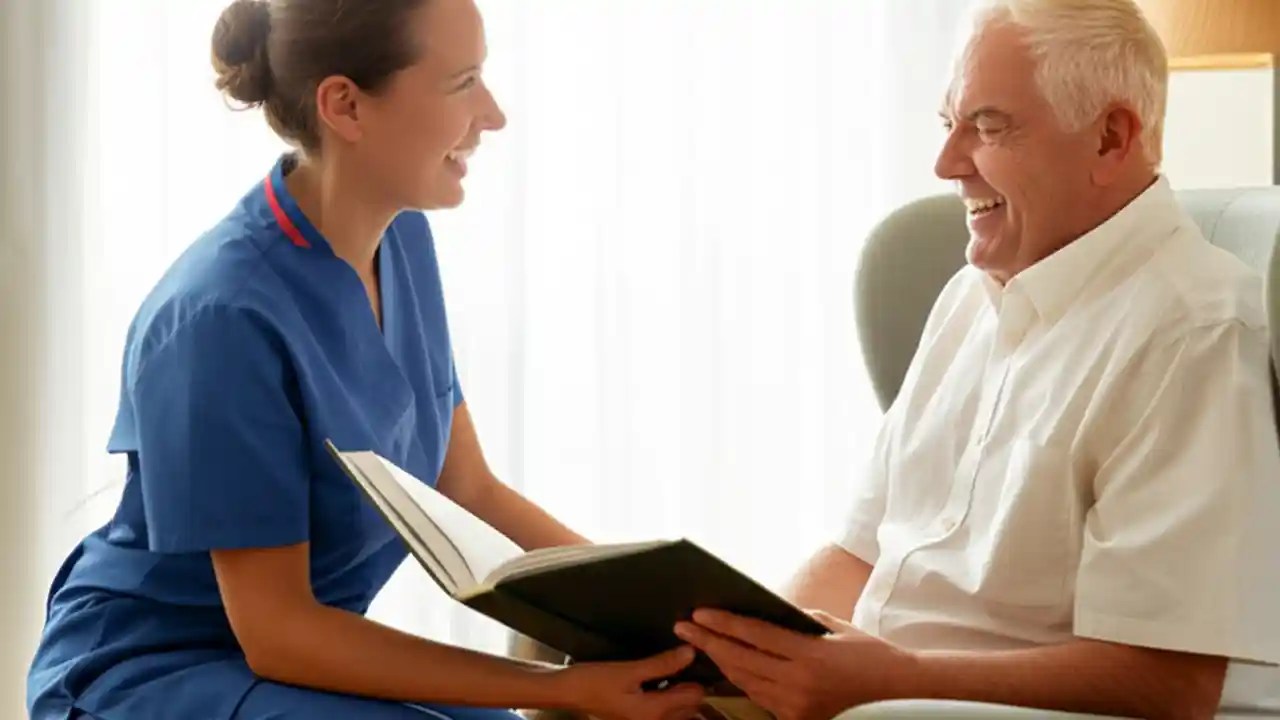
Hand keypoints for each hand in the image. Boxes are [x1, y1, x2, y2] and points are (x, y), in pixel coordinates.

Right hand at [558, 645, 705, 719]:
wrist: (568, 694)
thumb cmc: (595, 681)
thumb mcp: (630, 670)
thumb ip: (662, 664)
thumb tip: (691, 652)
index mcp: (655, 713)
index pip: (695, 697)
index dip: (697, 675)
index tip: (693, 656)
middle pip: (691, 707)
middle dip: (691, 686)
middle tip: (683, 662)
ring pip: (680, 712)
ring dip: (681, 693)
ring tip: (673, 671)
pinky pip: (666, 712)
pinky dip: (669, 698)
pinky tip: (660, 681)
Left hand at [674, 609, 917, 719]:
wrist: (895, 691)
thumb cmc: (866, 652)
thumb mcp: (832, 626)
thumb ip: (795, 619)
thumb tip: (761, 608)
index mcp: (809, 656)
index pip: (755, 636)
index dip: (723, 624)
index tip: (699, 614)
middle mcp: (798, 684)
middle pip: (740, 661)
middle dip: (708, 643)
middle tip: (683, 627)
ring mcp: (795, 705)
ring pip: (744, 681)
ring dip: (719, 661)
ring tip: (699, 642)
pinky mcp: (795, 718)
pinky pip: (758, 695)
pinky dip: (740, 679)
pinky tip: (726, 664)